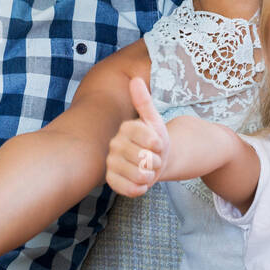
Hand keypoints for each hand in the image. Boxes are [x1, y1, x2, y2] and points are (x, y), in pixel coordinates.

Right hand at [105, 76, 169, 196]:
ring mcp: (111, 163)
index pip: (150, 140)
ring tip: (146, 168)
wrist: (153, 160)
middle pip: (145, 159)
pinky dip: (141, 188)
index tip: (157, 143)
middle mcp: (114, 145)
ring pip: (140, 175)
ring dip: (150, 175)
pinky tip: (140, 181)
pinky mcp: (111, 181)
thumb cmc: (155, 140)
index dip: (159, 144)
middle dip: (156, 161)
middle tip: (151, 157)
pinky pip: (131, 189)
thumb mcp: (155, 121)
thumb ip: (145, 102)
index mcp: (125, 128)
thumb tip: (135, 79)